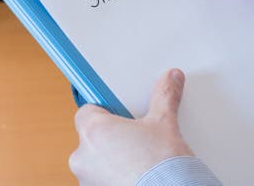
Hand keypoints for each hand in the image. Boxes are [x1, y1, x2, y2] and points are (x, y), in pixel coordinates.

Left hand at [69, 69, 192, 185]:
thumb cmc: (162, 165)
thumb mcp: (165, 124)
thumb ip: (164, 96)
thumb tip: (171, 78)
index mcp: (94, 131)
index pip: (87, 111)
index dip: (105, 110)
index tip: (119, 113)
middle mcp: (83, 156)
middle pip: (91, 137)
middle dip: (111, 137)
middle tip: (135, 137)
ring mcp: (87, 180)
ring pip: (95, 162)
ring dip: (110, 160)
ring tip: (138, 160)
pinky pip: (100, 180)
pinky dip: (113, 178)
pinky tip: (135, 176)